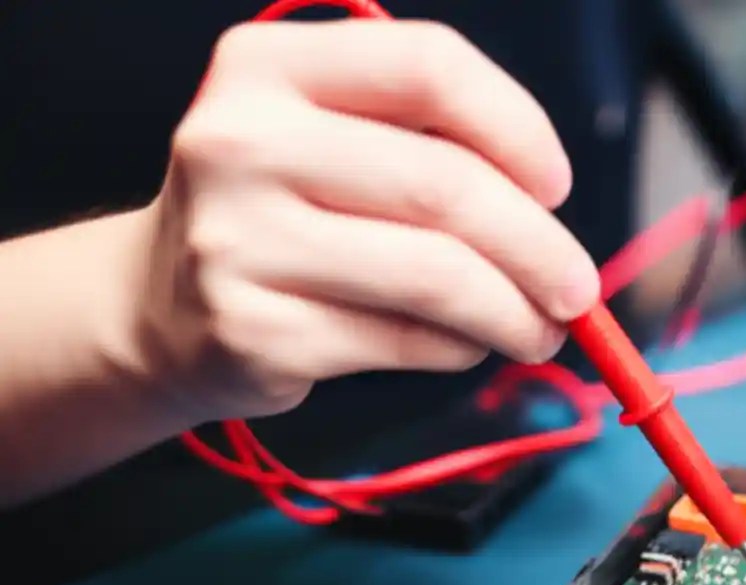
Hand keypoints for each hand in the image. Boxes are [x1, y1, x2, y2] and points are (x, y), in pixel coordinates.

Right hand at [131, 20, 598, 421]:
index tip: (556, 185)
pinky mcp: (254, 330)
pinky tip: (465, 345)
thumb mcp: (327, 139)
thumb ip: (426, 142)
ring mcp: (238, 240)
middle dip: (539, 246)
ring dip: (513, 311)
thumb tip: (551, 207)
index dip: (518, 126)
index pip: (428, 66)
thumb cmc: (281, 211)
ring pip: (435, 275)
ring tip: (540, 330)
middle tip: (578, 289)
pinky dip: (457, 348)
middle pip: (445, 185)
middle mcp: (240, 141)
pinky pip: (402, 341)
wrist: (159, 305)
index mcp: (269, 67)